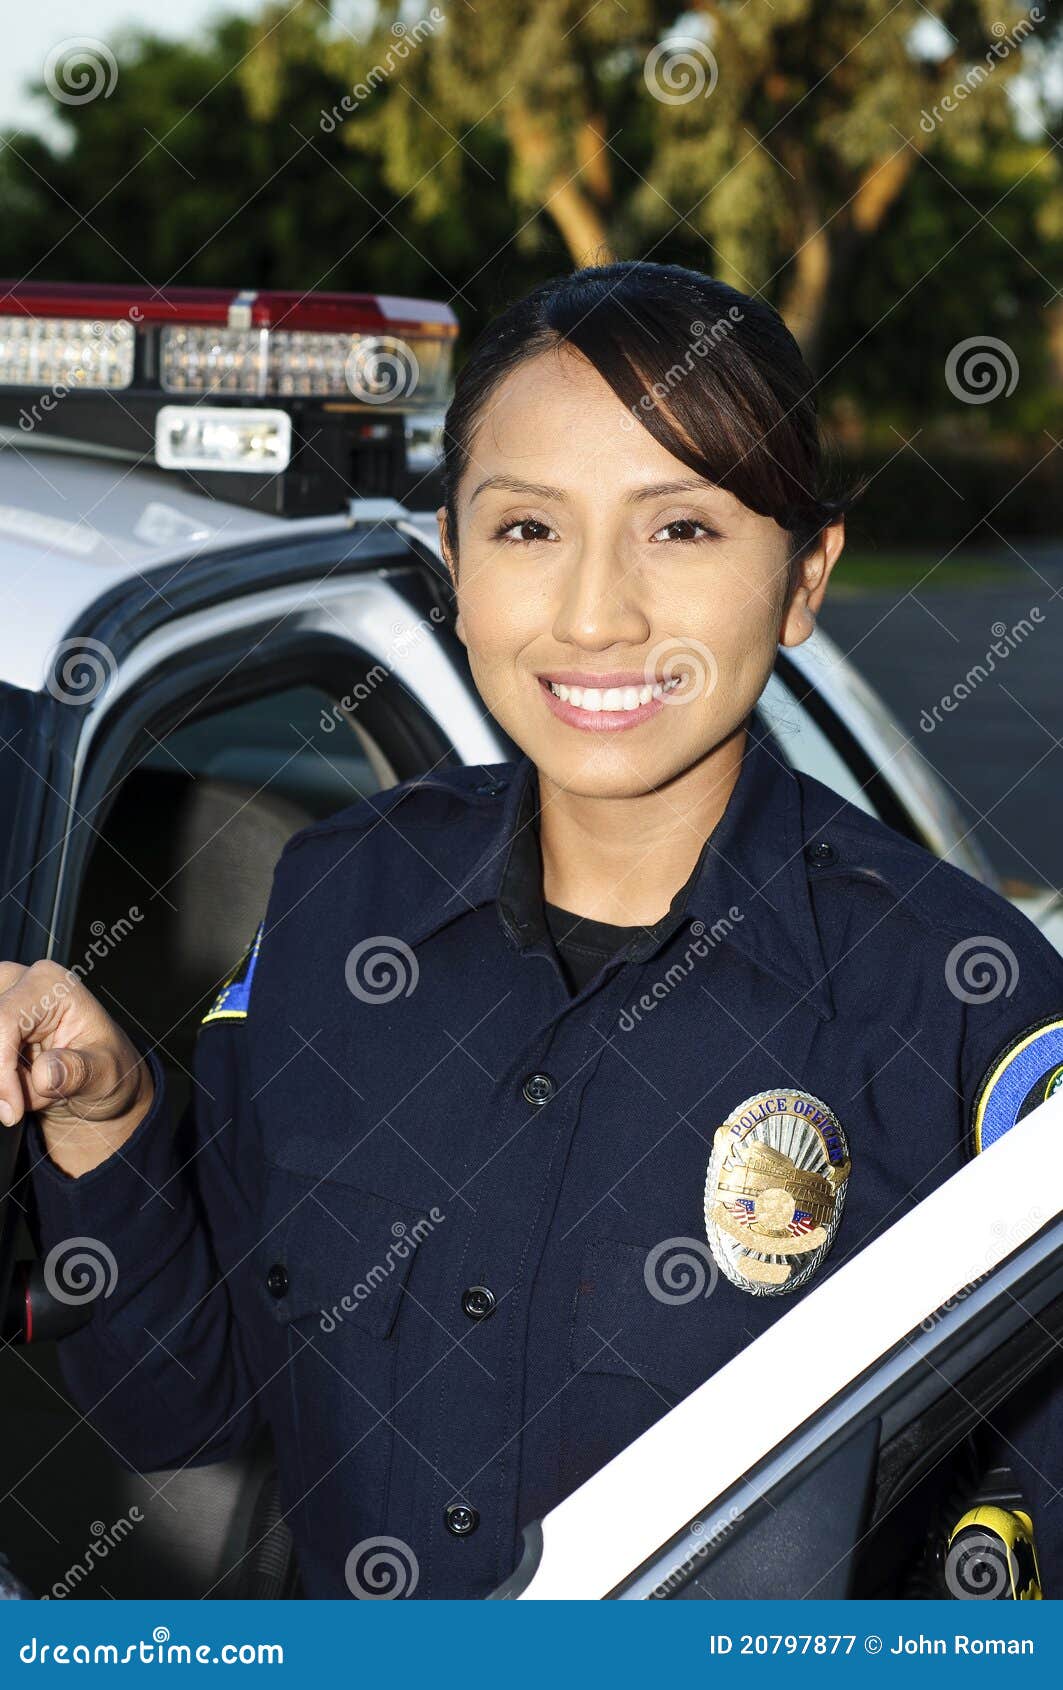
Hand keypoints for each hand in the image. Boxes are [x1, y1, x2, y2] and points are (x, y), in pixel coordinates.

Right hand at [0, 961, 154, 1176]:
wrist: (97, 1084)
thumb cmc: (106, 1069)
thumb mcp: (105, 1074)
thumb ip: (77, 1071)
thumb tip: (45, 1073)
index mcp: (50, 985)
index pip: (3, 1020)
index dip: (0, 1069)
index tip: (13, 1109)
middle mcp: (18, 986)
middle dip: (2, 1075)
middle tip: (28, 1099)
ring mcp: (1, 1004)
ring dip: (1, 1081)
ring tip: (34, 1090)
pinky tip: (20, 1085)